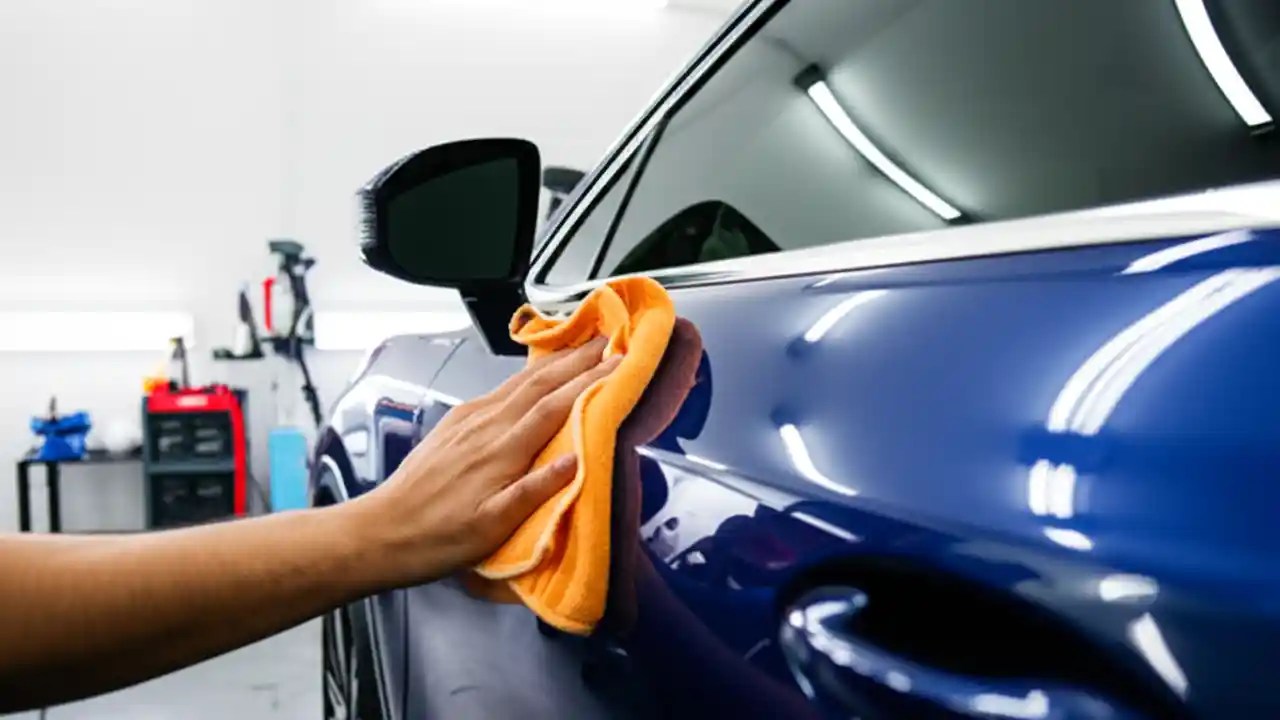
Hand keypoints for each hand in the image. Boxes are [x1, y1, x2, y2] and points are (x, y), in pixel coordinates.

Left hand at [352, 337, 619, 586]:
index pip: (554, 406)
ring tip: (583, 345)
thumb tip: (576, 460)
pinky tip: (535, 374)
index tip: (621, 363)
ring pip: (519, 380)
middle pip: (540, 382)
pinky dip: (527, 375)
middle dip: (578, 358)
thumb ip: (534, 492)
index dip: (590, 381)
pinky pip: (499, 389)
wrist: (382, 531)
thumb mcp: (491, 528)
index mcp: (500, 451)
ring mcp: (468, 420)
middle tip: (611, 338)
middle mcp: (485, 425)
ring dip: (556, 361)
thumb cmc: (438, 538)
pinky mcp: (455, 423)